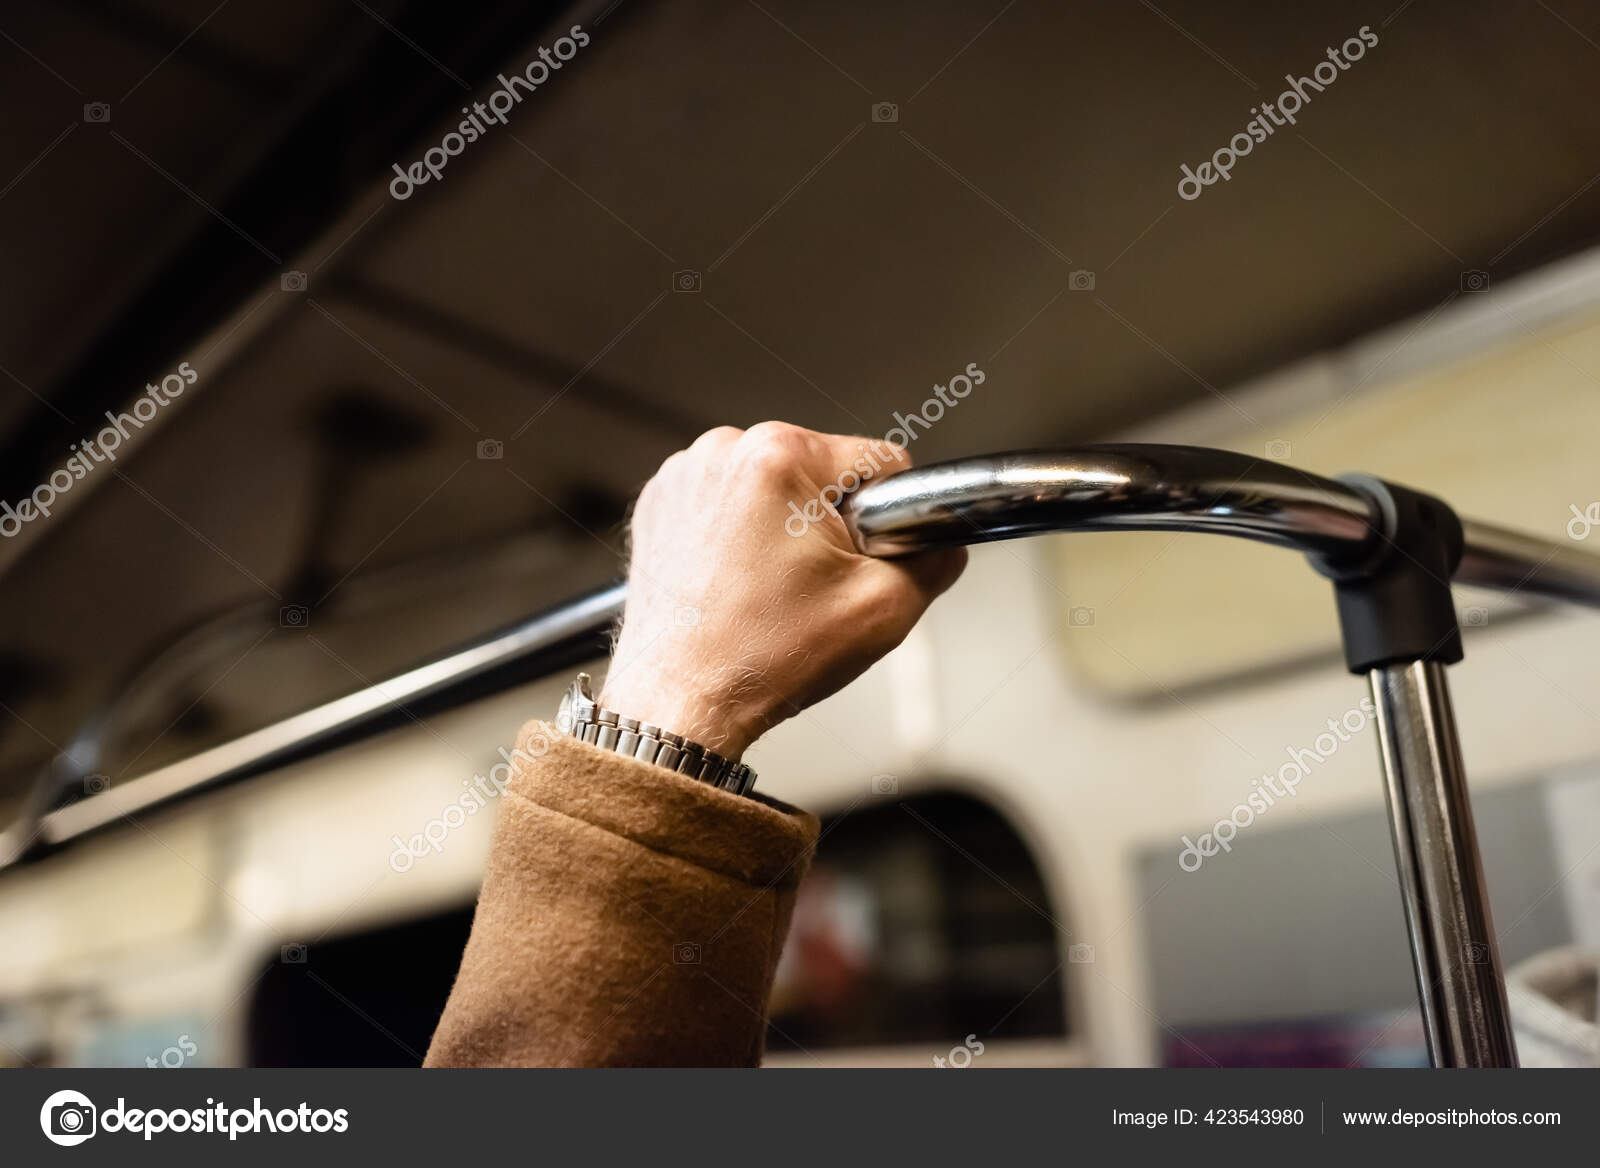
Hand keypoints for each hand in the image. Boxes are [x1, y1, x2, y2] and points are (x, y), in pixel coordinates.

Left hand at [599, 422, 966, 758]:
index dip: (888, 516)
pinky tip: (737, 583)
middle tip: (809, 584)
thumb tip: (945, 542)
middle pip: (821, 471)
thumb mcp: (884, 610)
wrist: (682, 702)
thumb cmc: (762, 658)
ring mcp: (685, 476)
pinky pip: (728, 504)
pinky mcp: (660, 503)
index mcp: (780, 456)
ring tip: (767, 588)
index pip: (879, 460)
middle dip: (829, 522)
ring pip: (773, 488)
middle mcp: (724, 451)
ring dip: (781, 527)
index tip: (861, 557)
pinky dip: (738, 536)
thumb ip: (936, 560)